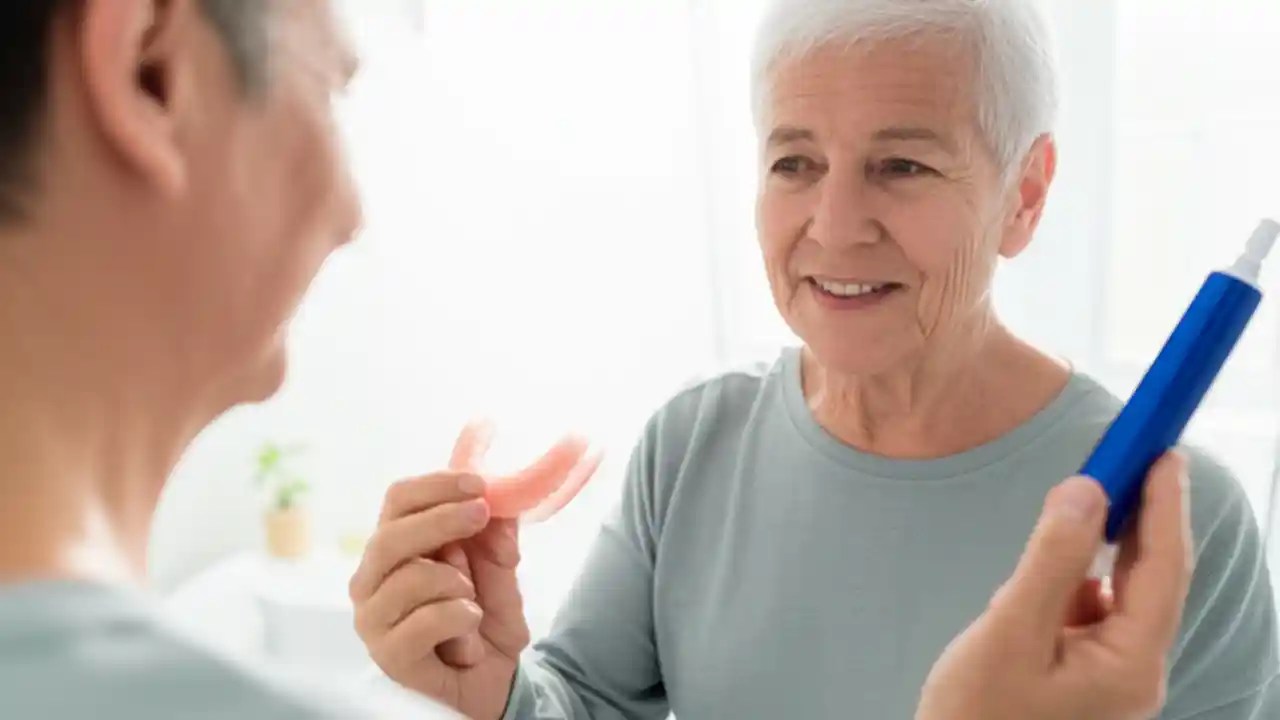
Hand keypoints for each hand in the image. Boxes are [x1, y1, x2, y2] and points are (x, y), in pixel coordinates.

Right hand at [349, 470, 529, 719]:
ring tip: (473, 599)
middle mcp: (372, 581)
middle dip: (442, 519)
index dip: (435, 485)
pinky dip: (459, 617)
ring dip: (457, 581)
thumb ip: (497, 539)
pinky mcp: (389, 656)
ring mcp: (374, 620)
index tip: (477, 484)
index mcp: (394, 548)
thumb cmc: (484, 619)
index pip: (397, 501)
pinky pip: (424, 622)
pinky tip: (470, 627)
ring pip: (410, 577)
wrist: (494, 680)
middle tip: (481, 512)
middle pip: (390, 536)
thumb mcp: (501, 570)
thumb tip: (498, 507)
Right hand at [916, 452, 1192, 719]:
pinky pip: (1087, 615)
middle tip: (1125, 457)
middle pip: (1148, 577)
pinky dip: (1067, 585)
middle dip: (1137, 518)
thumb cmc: (976, 717)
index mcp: (1130, 664)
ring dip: (1093, 553)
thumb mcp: (1009, 631)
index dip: (1165, 504)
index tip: (1161, 450)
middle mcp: (1133, 672)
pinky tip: (1030, 587)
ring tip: (1061, 522)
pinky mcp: (1082, 679)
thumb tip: (1086, 490)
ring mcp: (1110, 679)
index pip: (1163, 567)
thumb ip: (1050, 559)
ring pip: (1114, 594)